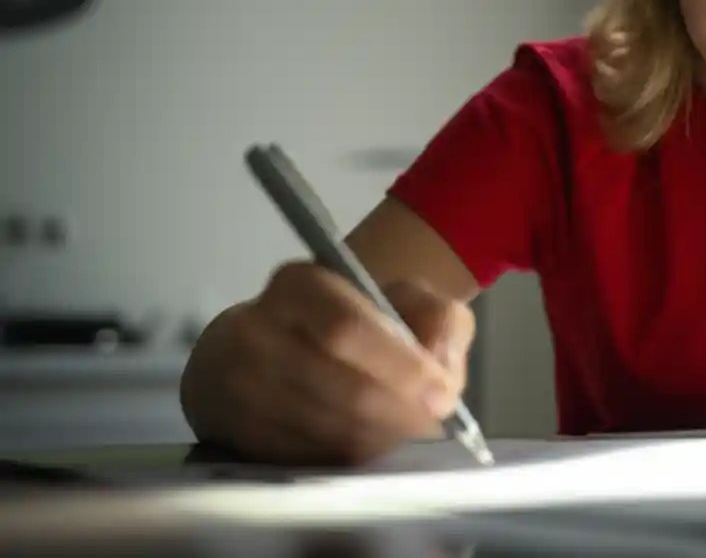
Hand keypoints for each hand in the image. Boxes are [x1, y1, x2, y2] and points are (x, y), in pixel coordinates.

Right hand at [179, 261, 473, 464]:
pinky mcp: (229, 427)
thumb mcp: (413, 300)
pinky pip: (298, 455)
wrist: (301, 338)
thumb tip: (440, 382)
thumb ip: (441, 323)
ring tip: (399, 429)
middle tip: (427, 422)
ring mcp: (234, 383)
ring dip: (373, 436)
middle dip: (393, 411)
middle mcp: (254, 328)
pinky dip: (342, 455)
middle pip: (335, 385)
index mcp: (299, 284)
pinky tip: (364, 441)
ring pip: (319, 427)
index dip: (399, 368)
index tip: (441, 395)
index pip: (345, 328)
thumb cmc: (367, 319)